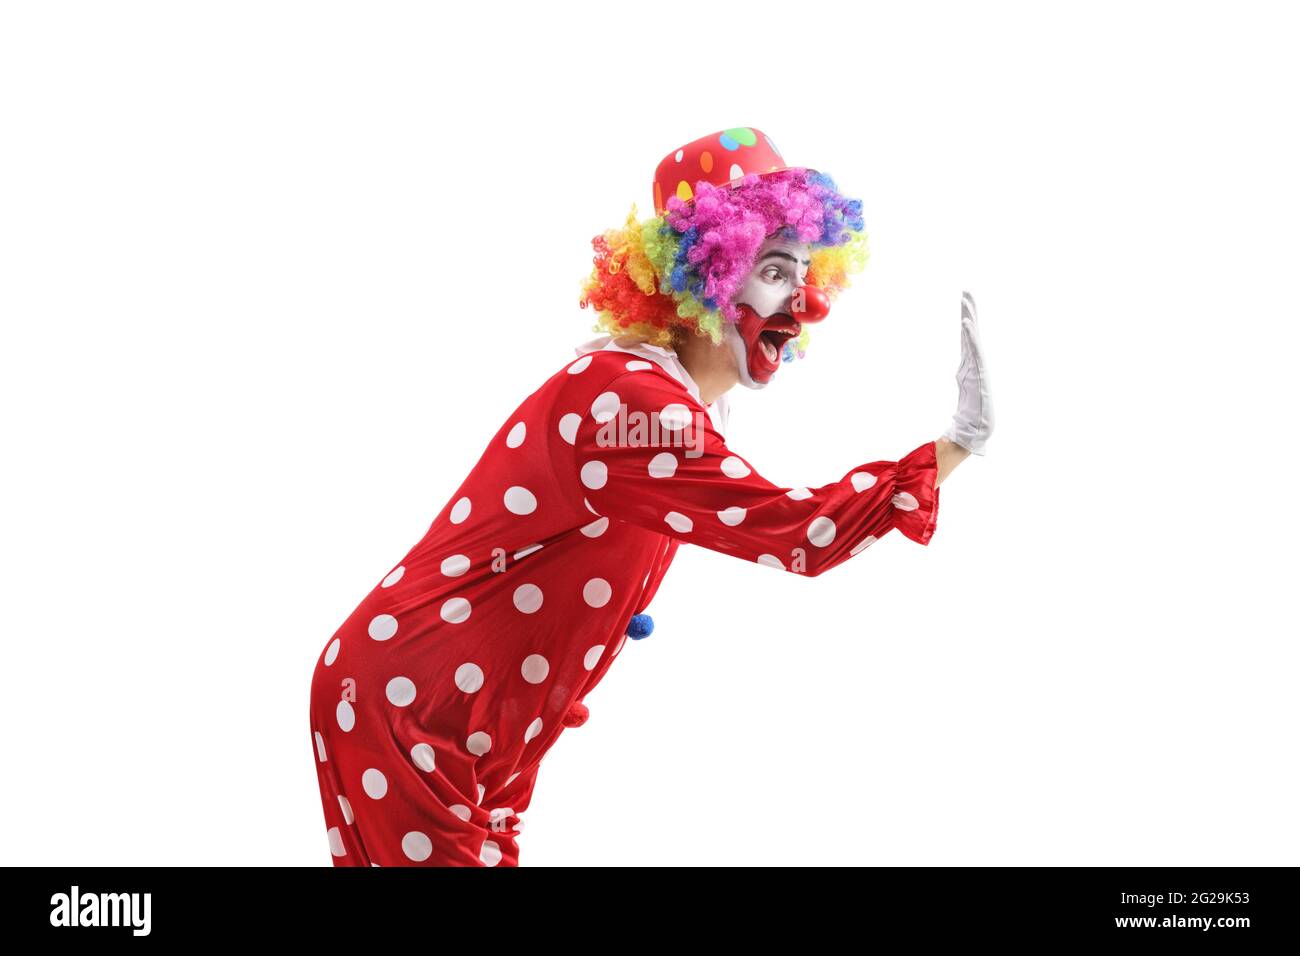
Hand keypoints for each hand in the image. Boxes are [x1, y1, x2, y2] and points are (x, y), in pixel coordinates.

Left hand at [941, 291, 993, 455]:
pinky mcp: (979, 374)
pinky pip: (974, 351)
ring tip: (965, 302)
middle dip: (969, 311)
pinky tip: (966, 324)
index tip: (964, 300)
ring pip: (973, 339)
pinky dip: (970, 337)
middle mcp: (975, 362)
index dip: (966, 318)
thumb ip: (965, 375)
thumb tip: (962, 370)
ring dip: (969, 319)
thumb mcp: (965, 388)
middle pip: (971, 332)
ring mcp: (978, 367)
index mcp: (969, 363)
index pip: (967, 337)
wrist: (976, 429)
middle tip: (966, 291)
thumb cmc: (972, 411)